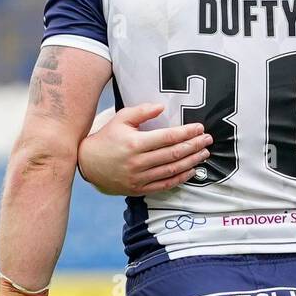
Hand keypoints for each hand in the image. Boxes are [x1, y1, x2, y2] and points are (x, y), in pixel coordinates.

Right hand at [78, 103, 211, 195]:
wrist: (88, 163)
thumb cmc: (107, 138)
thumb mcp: (121, 119)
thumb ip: (142, 112)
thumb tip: (162, 107)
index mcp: (134, 143)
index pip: (167, 137)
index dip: (186, 132)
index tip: (199, 128)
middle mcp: (138, 162)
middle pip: (173, 154)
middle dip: (194, 146)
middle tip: (207, 140)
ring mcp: (138, 177)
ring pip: (172, 170)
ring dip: (191, 162)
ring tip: (204, 154)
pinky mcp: (138, 189)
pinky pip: (164, 185)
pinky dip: (180, 178)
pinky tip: (191, 170)